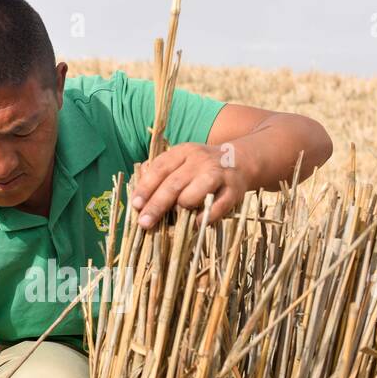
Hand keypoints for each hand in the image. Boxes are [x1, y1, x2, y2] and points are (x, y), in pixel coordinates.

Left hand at [130, 141, 249, 228]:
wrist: (241, 160)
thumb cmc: (201, 166)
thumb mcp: (181, 160)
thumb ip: (160, 172)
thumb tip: (138, 195)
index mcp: (184, 152)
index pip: (160, 169)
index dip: (146, 187)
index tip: (136, 205)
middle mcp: (200, 161)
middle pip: (174, 184)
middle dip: (156, 205)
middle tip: (144, 223)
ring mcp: (218, 175)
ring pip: (194, 194)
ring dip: (181, 208)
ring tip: (173, 218)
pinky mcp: (234, 191)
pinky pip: (216, 208)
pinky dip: (204, 218)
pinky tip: (194, 225)